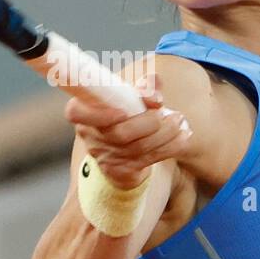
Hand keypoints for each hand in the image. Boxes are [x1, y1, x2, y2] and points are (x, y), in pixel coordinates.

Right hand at [64, 73, 192, 189]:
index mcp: (84, 112)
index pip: (76, 113)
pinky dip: (170, 147)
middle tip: (169, 113)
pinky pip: (149, 159)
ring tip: (180, 121)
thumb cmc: (125, 111)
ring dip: (165, 134)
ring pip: (138, 148)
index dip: (99, 114)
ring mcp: (106, 157)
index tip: (124, 111)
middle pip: (119, 133)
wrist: (124, 148)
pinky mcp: (123, 171)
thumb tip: (154, 87)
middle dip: (149, 123)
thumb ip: (142, 87)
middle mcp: (91, 136)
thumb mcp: (129, 95)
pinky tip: (183, 137)